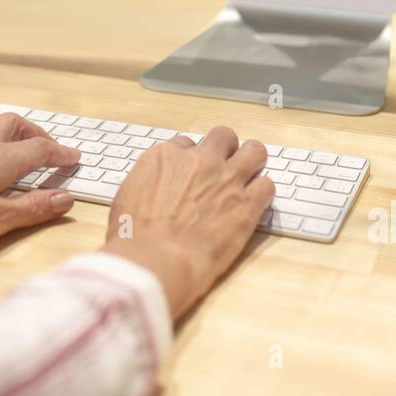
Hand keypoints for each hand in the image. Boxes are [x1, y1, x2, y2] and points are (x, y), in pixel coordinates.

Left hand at [0, 113, 81, 246]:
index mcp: (2, 160)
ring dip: (7, 128)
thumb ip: (32, 208)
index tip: (74, 158)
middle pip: (16, 124)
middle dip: (37, 133)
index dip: (61, 153)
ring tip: (13, 142)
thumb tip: (65, 198)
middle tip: (48, 148)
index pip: (41, 149)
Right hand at [102, 128, 272, 319]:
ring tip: (248, 177)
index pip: (186, 143)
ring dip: (252, 162)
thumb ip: (146, 182)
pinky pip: (267, 185)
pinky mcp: (247, 204)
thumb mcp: (127, 196)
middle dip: (225, 150)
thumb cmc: (133, 235)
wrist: (155, 258)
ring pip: (255, 151)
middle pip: (223, 137)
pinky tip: (254, 204)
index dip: (190, 159)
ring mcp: (227, 179)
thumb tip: (153, 187)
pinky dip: (262, 193)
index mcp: (166, 156)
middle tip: (223, 169)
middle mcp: (200, 160)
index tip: (191, 174)